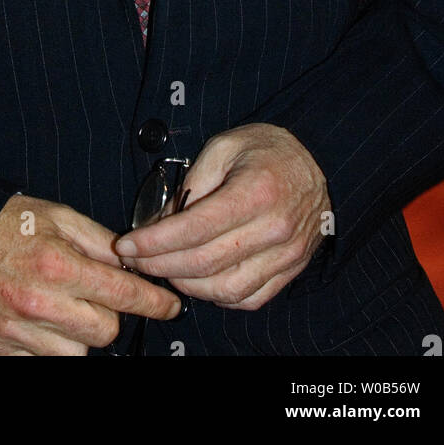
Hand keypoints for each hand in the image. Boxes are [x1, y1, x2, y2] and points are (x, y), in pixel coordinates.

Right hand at [0, 193, 182, 354]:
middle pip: (106, 331)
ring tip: (63, 305)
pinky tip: (44, 320)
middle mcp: (40, 303)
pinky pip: (48, 361)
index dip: (154, 302)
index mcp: (57, 265)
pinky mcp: (4, 349)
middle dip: (110, 314)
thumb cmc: (7, 226)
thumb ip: (100, 240)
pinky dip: (53, 345)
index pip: (123, 293)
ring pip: (79, 352)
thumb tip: (134, 260)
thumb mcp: (59, 216)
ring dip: (81, 333)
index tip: (169, 306)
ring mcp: (20, 332)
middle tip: (95, 294)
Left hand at [115, 123, 329, 310]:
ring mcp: (286, 255)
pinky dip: (216, 296)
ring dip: (186, 285)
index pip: (195, 229)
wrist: (316, 162)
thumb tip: (162, 220)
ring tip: (163, 268)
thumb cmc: (267, 150)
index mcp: (256, 192)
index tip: (128, 244)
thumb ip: (192, 182)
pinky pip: (248, 298)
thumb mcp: (224, 146)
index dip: (155, 241)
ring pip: (225, 289)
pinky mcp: (290, 271)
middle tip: (135, 259)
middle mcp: (274, 229)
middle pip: (205, 263)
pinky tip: (198, 280)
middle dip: (160, 265)